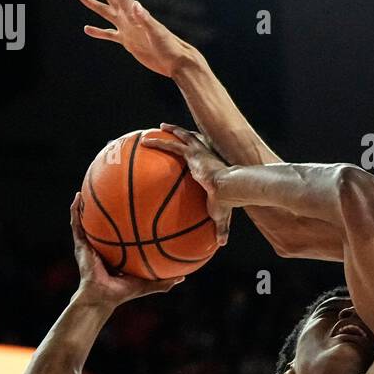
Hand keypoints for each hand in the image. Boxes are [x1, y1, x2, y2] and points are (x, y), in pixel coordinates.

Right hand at [69, 193, 184, 306]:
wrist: (103, 297)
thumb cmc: (123, 292)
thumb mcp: (147, 282)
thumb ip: (164, 280)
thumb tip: (184, 276)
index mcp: (117, 252)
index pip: (121, 233)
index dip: (126, 220)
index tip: (135, 204)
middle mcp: (103, 246)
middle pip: (105, 223)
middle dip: (107, 208)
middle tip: (113, 190)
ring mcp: (90, 245)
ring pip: (88, 220)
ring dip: (87, 204)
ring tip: (88, 186)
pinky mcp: (81, 245)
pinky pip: (77, 225)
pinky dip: (76, 211)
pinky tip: (77, 197)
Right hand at [74, 0, 196, 77]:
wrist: (175, 62)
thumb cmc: (169, 46)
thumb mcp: (156, 32)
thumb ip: (145, 19)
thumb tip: (135, 4)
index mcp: (134, 12)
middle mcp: (129, 17)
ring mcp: (127, 29)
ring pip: (105, 12)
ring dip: (92, 3)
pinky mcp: (128, 42)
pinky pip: (109, 34)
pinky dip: (98, 32)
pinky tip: (87, 29)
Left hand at [142, 124, 232, 246]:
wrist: (228, 189)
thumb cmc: (226, 202)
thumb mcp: (220, 216)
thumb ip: (219, 228)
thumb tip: (221, 244)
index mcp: (213, 168)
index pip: (206, 158)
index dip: (199, 154)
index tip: (193, 154)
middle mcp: (207, 156)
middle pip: (195, 141)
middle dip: (184, 136)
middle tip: (174, 133)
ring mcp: (200, 152)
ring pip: (183, 137)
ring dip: (172, 131)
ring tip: (159, 129)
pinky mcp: (193, 152)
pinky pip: (171, 144)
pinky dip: (158, 142)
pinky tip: (145, 141)